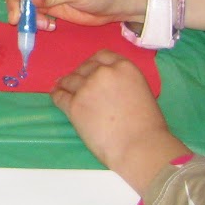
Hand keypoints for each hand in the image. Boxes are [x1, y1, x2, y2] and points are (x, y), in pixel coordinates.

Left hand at [51, 49, 186, 193]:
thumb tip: (111, 87)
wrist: (140, 148)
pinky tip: (56, 95)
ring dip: (65, 84)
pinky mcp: (73, 105)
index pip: (102, 56)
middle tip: (77, 82)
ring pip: (69, 80)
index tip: (90, 70)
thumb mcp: (141, 93)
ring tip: (62, 87)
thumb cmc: (149, 127)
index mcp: (124, 68)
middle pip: (84, 67)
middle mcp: (102, 72)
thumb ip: (124, 83)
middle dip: (80, 74)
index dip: (94, 63)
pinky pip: (59, 96)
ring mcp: (86, 88)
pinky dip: (56, 95)